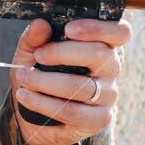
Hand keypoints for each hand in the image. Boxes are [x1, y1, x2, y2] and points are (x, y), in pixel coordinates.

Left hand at [10, 18, 131, 144]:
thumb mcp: (31, 52)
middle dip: (62, 52)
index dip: (98, 28)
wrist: (34, 116)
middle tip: (38, 55)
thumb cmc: (39, 75)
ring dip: (45, 80)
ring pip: (81, 85)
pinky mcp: (99, 119)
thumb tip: (40, 24)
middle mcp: (111, 69)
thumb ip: (35, 38)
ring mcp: (108, 95)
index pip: (120, 32)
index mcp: (102, 45)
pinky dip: (42, 103)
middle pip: (100, 54)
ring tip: (24, 76)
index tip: (69, 29)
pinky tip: (25, 95)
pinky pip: (72, 111)